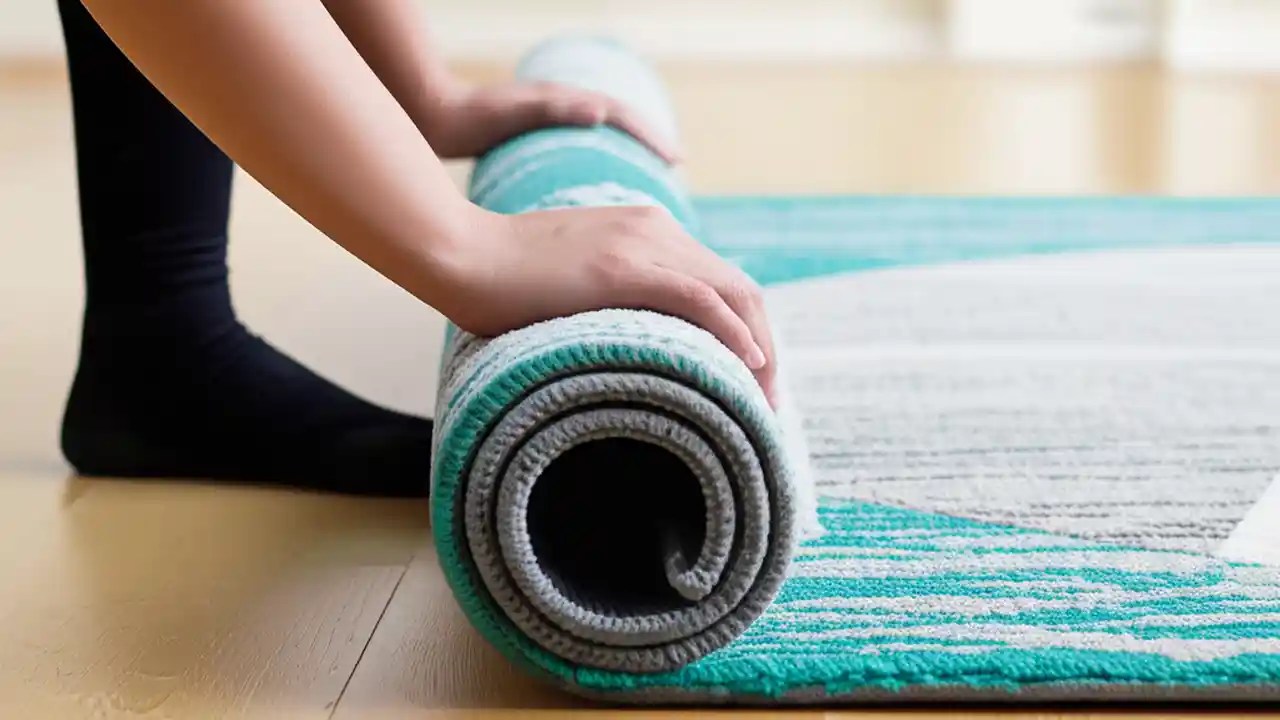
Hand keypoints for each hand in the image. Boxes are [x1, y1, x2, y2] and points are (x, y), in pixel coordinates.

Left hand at [421, 81, 680, 162]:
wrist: (435, 115)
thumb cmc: (471, 116)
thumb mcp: (513, 112)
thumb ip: (556, 109)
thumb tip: (600, 112)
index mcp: (567, 101)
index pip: (624, 116)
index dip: (652, 136)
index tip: (677, 160)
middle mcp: (567, 108)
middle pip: (623, 126)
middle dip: (651, 145)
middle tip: (677, 170)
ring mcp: (556, 123)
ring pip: (607, 141)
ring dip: (631, 157)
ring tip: (651, 184)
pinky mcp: (544, 141)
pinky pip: (586, 154)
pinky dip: (604, 167)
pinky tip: (605, 195)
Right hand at [438, 205, 775, 404]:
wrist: (458, 253)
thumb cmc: (500, 280)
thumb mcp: (573, 281)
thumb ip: (609, 299)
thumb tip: (627, 349)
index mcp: (647, 230)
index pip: (719, 281)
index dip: (746, 330)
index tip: (750, 379)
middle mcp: (655, 229)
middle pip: (739, 288)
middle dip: (766, 345)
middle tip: (769, 400)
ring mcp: (641, 245)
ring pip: (731, 293)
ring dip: (760, 348)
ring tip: (765, 398)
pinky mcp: (622, 268)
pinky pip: (699, 299)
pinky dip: (732, 331)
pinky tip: (749, 363)